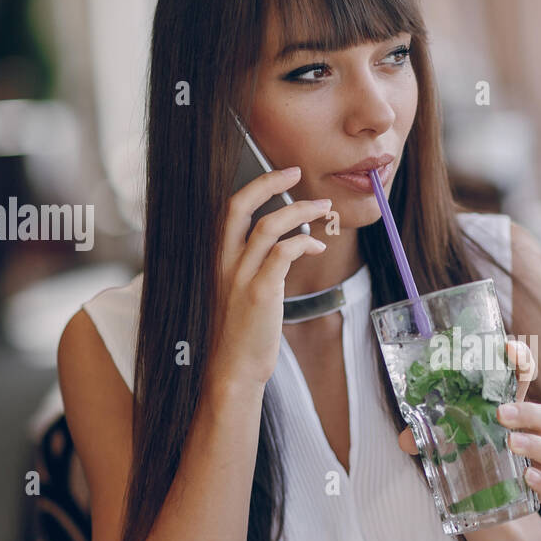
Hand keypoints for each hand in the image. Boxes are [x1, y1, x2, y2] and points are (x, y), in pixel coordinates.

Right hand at [207, 168, 332, 391]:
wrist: (232, 368)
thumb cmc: (240, 333)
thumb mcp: (239, 292)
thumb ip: (253, 265)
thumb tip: (286, 243)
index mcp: (217, 259)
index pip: (230, 209)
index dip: (257, 187)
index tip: (282, 176)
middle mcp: (224, 262)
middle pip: (241, 205)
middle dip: (271, 182)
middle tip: (297, 172)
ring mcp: (241, 276)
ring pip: (269, 225)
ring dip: (300, 210)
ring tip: (322, 207)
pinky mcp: (260, 292)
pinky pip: (283, 253)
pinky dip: (305, 243)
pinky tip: (319, 247)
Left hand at [397, 338, 540, 503]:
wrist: (478, 502)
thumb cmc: (465, 458)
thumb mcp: (443, 441)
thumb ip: (426, 435)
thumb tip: (406, 438)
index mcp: (506, 411)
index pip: (523, 378)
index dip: (522, 359)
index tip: (508, 349)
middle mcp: (526, 435)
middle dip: (528, 411)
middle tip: (501, 414)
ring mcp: (534, 464)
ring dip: (535, 444)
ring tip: (511, 444)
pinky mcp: (536, 492)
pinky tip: (528, 479)